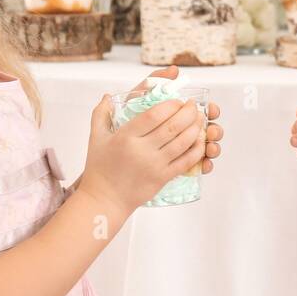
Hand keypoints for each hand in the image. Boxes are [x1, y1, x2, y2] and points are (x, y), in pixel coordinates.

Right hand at [78, 76, 224, 213]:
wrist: (105, 200)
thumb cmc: (99, 169)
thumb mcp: (96, 139)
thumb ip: (101, 114)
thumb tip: (107, 96)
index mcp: (126, 137)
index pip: (154, 115)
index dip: (171, 105)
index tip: (178, 100)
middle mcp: (142, 150)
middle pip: (173, 126)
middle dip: (188, 112)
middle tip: (193, 105)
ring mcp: (154, 165)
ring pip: (183, 142)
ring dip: (195, 127)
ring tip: (200, 118)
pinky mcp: (163, 177)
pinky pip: (185, 161)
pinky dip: (196, 149)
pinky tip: (200, 140)